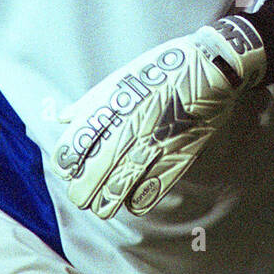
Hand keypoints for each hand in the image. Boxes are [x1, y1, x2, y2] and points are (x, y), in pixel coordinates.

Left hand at [54, 15, 265, 218]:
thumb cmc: (164, 67)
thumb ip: (91, 102)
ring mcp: (154, 145)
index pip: (75, 148)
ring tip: (102, 207)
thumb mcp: (121, 77)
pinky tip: (132, 203)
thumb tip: (63, 119)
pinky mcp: (178, 155)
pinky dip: (139, 200)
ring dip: (107, 201)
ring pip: (120, 187)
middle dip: (84, 191)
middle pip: (94, 174)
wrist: (211, 66)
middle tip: (81, 197)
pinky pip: (153, 188)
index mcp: (111, 108)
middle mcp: (128, 128)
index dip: (67, 165)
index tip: (67, 171)